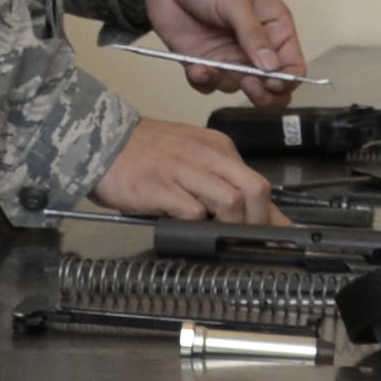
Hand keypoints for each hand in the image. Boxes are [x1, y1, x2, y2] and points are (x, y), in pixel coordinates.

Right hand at [90, 118, 281, 223]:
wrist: (101, 140)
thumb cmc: (146, 153)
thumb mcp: (192, 158)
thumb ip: (222, 181)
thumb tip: (255, 214)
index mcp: (217, 147)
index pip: (259, 182)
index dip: (272, 216)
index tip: (278, 238)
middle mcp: (205, 154)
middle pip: (255, 190)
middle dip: (259, 222)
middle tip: (248, 240)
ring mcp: (182, 169)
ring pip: (229, 202)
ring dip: (230, 227)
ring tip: (218, 237)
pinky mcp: (158, 187)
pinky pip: (192, 212)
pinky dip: (195, 226)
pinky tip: (186, 227)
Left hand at [146, 0, 304, 108]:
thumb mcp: (234, 0)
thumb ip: (253, 34)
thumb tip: (271, 68)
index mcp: (275, 27)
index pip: (293, 64)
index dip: (287, 79)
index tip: (272, 82)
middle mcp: (256, 46)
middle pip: (272, 87)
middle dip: (263, 93)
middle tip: (248, 84)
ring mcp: (231, 56)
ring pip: (239, 88)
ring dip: (227, 83)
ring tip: (211, 68)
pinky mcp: (206, 63)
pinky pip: (209, 85)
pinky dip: (204, 82)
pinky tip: (197, 69)